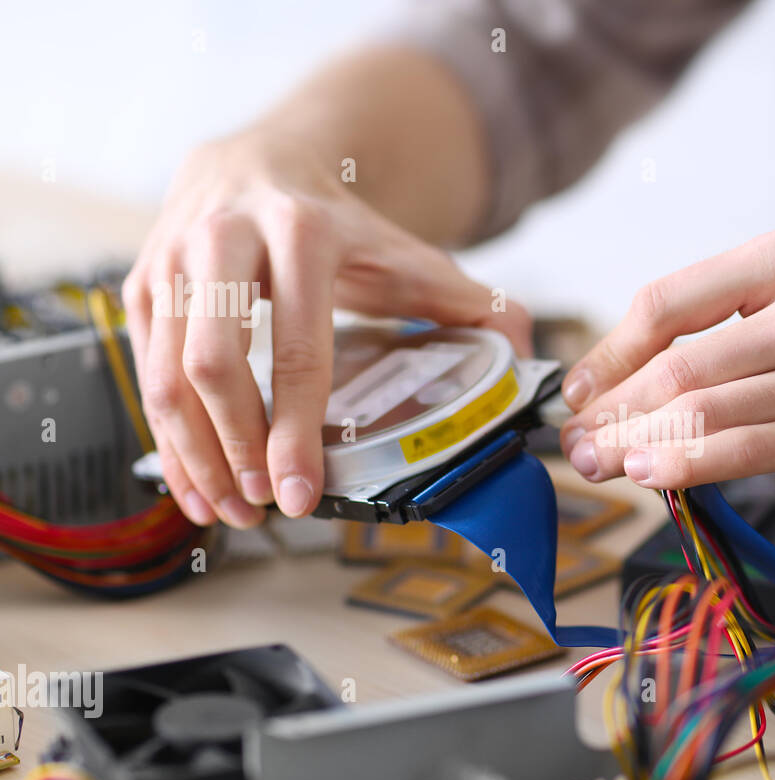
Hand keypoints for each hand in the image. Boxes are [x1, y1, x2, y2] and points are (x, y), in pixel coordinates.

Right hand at [123, 131, 529, 526]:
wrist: (259, 164)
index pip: (296, 348)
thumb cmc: (337, 224)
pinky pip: (141, 374)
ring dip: (196, 457)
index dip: (296, 430)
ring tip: (231, 511)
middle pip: (214, 365)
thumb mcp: (406, 255)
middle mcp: (225, 240)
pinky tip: (196, 483)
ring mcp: (172, 263)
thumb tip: (524, 354)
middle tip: (265, 505)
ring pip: (165, 377)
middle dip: (238, 448)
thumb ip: (469, 305)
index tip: (300, 492)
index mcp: (302, 233)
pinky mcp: (141, 287)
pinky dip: (168, 440)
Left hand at [558, 225, 774, 490]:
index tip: (580, 388)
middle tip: (575, 440)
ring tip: (597, 464)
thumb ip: (732, 324)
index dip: (609, 352)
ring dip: (634, 445)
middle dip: (611, 409)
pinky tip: (650, 477)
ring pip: (702, 410)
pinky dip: (686, 466)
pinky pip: (744, 450)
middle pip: (676, 363)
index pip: (667, 302)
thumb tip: (634, 376)